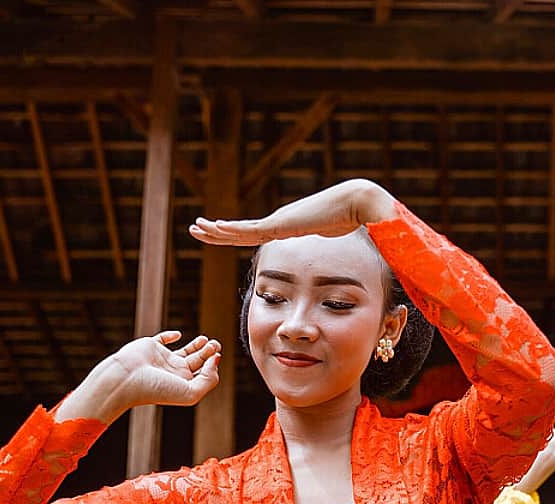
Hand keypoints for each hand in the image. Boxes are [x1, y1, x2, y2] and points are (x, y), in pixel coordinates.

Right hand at [56, 332, 220, 423]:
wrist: (126, 380)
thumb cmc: (156, 390)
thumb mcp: (190, 392)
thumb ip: (209, 379)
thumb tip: (216, 359)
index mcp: (182, 384)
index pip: (203, 374)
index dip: (213, 364)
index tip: (216, 355)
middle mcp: (173, 373)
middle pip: (197, 362)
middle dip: (208, 352)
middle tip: (215, 344)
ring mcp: (162, 359)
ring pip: (185, 351)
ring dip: (197, 345)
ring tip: (207, 340)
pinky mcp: (150, 347)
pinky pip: (162, 339)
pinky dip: (170, 335)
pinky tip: (177, 335)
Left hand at [188, 179, 396, 246]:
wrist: (358, 203)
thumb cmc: (354, 219)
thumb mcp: (339, 238)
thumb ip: (335, 245)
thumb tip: (347, 249)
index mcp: (289, 226)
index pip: (257, 233)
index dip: (237, 233)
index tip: (221, 232)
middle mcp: (279, 221)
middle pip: (242, 229)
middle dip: (217, 230)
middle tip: (196, 227)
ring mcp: (279, 221)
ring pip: (240, 229)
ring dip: (216, 230)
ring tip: (196, 227)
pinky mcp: (281, 224)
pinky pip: (250, 230)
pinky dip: (231, 230)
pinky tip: (215, 228)